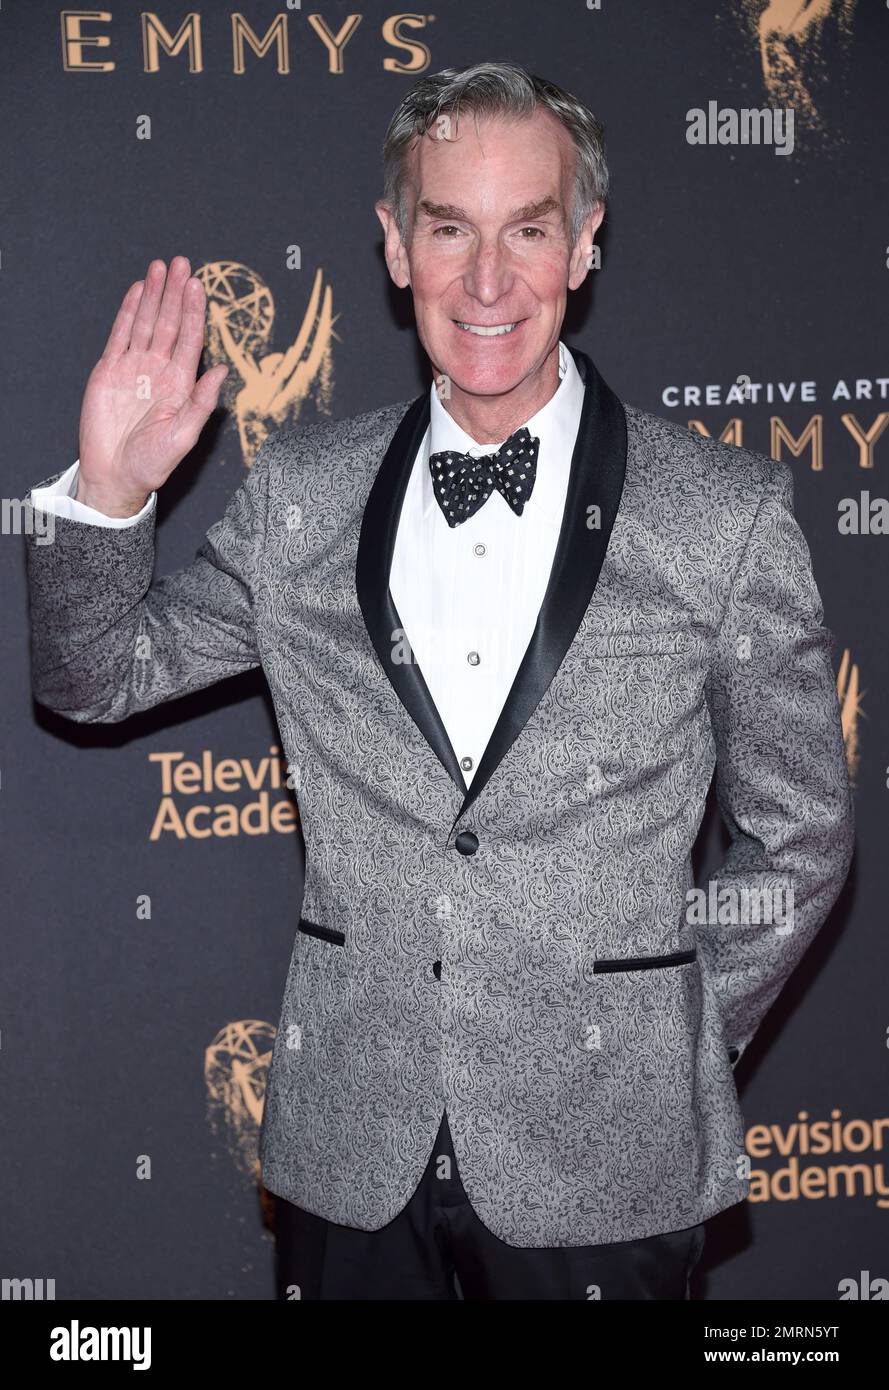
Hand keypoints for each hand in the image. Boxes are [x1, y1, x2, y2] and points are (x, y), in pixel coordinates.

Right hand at [76, 257, 228, 515]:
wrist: (115, 475)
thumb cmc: (152, 463)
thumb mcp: (183, 436)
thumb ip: (202, 403)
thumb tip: (222, 371)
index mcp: (180, 384)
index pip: (190, 339)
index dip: (194, 311)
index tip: (197, 285)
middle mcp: (159, 370)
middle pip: (170, 323)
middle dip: (175, 293)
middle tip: (181, 263)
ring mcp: (134, 367)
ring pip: (146, 322)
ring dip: (154, 295)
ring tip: (160, 267)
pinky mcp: (110, 370)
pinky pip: (120, 335)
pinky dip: (128, 312)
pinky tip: (138, 291)